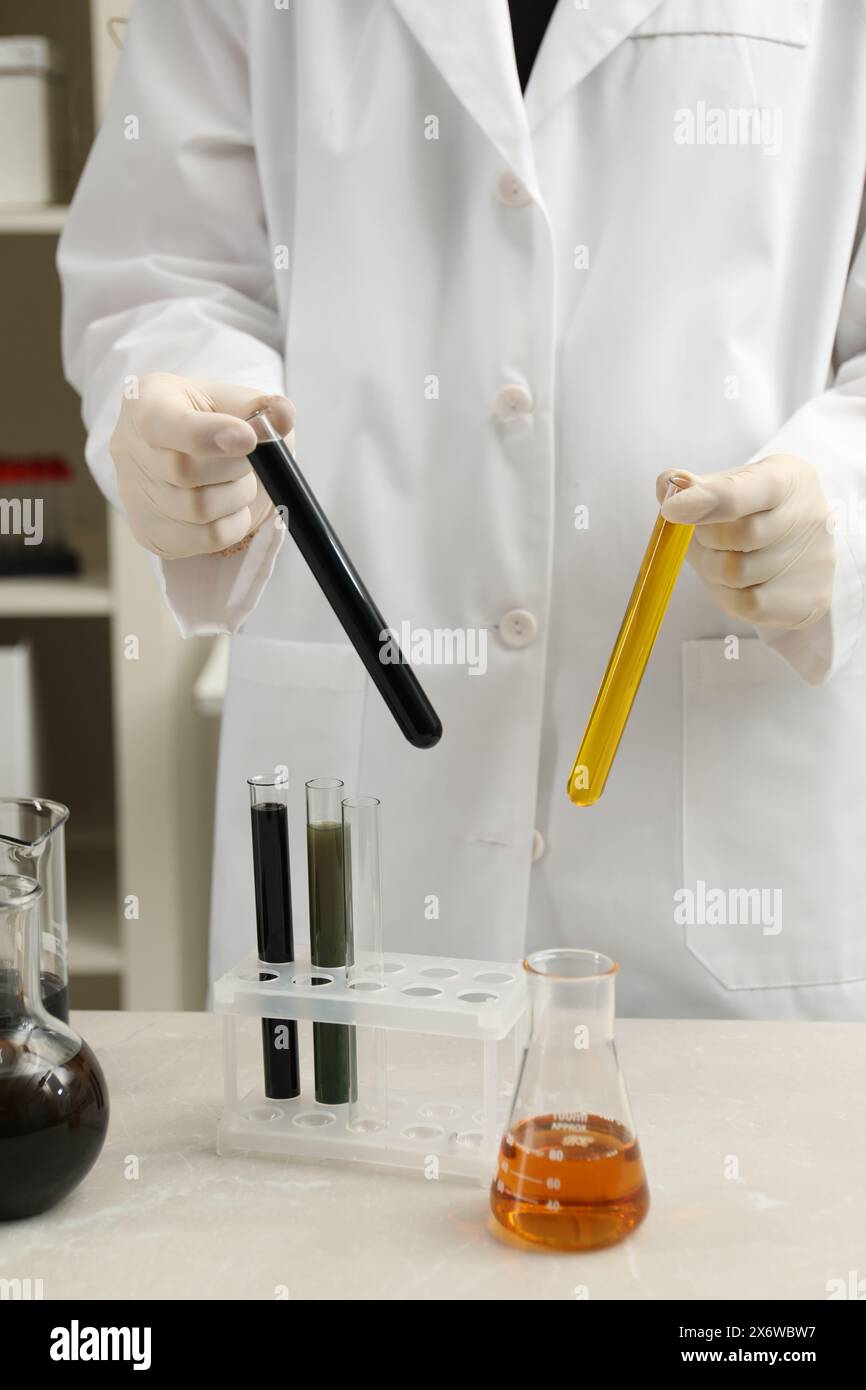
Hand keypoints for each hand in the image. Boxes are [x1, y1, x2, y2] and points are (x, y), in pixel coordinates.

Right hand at [110, 373, 294, 558]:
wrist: (195, 455)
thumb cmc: (216, 421)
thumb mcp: (237, 402)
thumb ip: (261, 407)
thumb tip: (283, 414)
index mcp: (145, 401)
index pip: (164, 423)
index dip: (208, 434)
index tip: (248, 439)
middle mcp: (128, 448)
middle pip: (185, 471)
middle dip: (235, 467)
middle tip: (252, 458)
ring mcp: (134, 494)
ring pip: (197, 509)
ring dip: (237, 496)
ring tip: (240, 481)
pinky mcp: (150, 532)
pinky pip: (204, 539)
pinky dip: (233, 524)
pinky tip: (231, 506)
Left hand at [656, 455, 834, 629]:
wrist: (796, 556)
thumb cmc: (752, 515)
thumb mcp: (727, 490)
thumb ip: (695, 487)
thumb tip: (668, 484)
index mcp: (786, 478)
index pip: (744, 490)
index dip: (705, 500)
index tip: (671, 510)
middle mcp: (808, 514)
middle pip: (738, 535)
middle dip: (707, 539)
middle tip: (708, 537)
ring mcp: (815, 558)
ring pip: (736, 573)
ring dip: (713, 570)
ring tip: (724, 558)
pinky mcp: (808, 599)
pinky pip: (747, 604)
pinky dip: (727, 595)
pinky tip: (735, 584)